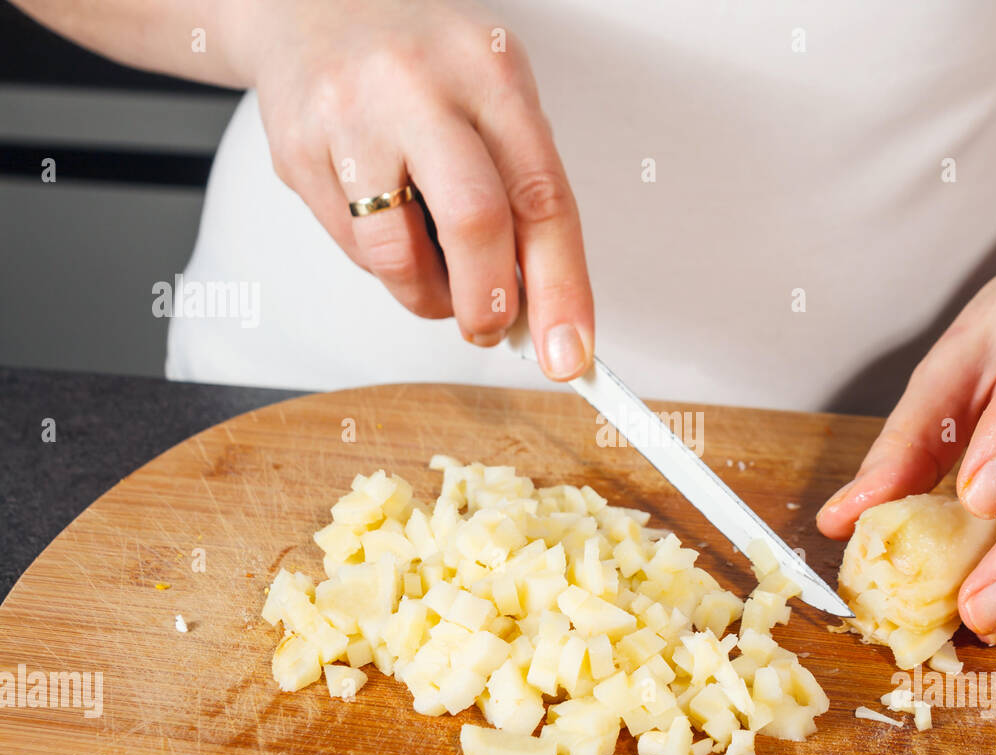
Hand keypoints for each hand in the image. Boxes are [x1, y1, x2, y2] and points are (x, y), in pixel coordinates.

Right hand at [227, 0, 593, 378]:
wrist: (306, 5)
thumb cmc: (419, 62)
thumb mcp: (491, 95)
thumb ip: (520, 187)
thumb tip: (540, 299)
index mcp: (490, 72)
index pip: (542, 197)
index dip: (563, 288)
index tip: (569, 352)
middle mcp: (420, 88)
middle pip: (474, 223)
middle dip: (489, 303)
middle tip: (493, 330)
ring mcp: (351, 119)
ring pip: (398, 256)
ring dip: (430, 297)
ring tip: (438, 281)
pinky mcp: (299, 153)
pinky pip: (355, 249)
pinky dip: (386, 266)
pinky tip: (389, 227)